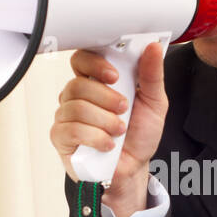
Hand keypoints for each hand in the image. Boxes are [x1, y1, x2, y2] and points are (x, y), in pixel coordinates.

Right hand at [50, 42, 167, 216]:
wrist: (133, 168)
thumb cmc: (139, 135)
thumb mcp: (154, 103)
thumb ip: (152, 75)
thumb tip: (152, 48)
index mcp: (97, 82)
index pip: (82, 59)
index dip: (94, 64)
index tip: (114, 76)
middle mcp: (78, 96)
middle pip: (78, 84)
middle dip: (106, 98)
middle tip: (124, 110)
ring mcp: (67, 116)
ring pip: (76, 107)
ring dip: (105, 121)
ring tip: (119, 131)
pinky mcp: (62, 137)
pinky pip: (71, 130)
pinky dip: (95, 137)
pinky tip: (107, 145)